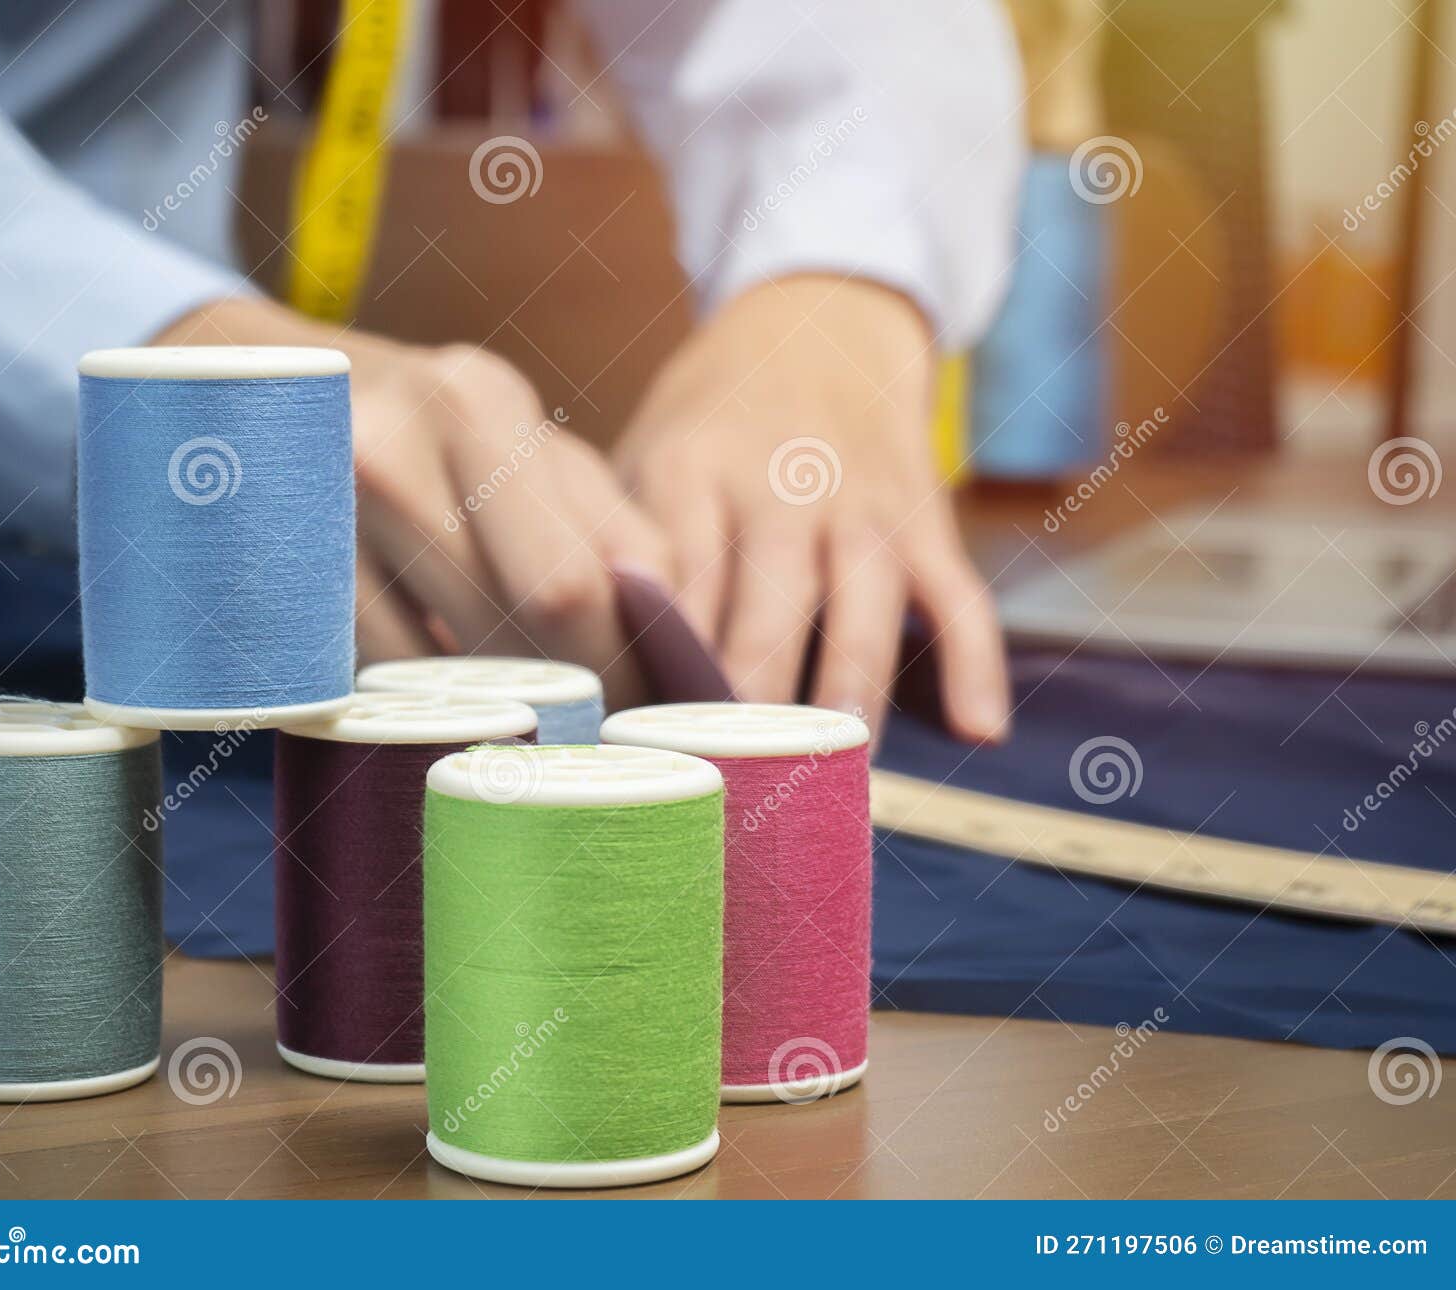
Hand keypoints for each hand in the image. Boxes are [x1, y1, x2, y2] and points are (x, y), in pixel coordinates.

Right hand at [153, 296, 667, 706]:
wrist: (246, 386)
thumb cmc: (416, 438)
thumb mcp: (516, 452)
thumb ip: (606, 529)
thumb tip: (677, 631)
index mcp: (486, 403)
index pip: (582, 572)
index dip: (624, 662)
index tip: (643, 712)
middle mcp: (404, 434)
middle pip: (525, 613)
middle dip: (572, 693)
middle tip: (587, 732)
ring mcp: (326, 491)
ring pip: (441, 660)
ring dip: (492, 708)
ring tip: (513, 718)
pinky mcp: (267, 556)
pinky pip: (363, 670)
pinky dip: (409, 698)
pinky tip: (428, 694)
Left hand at [616, 275, 1009, 744]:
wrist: (818, 321)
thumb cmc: (708, 422)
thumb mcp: (642, 457)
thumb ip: (622, 550)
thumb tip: (589, 674)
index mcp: (690, 469)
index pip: (677, 584)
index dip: (666, 671)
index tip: (650, 749)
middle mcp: (780, 483)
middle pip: (769, 606)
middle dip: (754, 699)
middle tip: (737, 786)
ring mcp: (861, 501)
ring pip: (863, 607)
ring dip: (851, 691)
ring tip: (838, 772)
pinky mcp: (924, 515)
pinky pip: (959, 594)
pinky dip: (976, 661)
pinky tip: (979, 731)